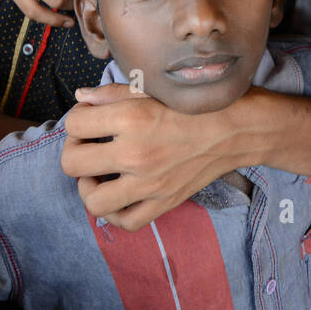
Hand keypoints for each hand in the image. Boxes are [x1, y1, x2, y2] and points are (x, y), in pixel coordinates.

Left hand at [60, 84, 231, 231]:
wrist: (237, 128)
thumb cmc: (196, 104)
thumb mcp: (153, 88)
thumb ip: (113, 93)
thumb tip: (81, 96)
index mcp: (131, 118)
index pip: (74, 123)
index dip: (77, 117)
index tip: (89, 117)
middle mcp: (136, 154)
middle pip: (72, 164)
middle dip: (74, 150)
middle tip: (87, 144)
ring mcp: (150, 184)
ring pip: (93, 202)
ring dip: (88, 187)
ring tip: (98, 173)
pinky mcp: (164, 202)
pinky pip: (126, 222)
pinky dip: (115, 213)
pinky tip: (118, 194)